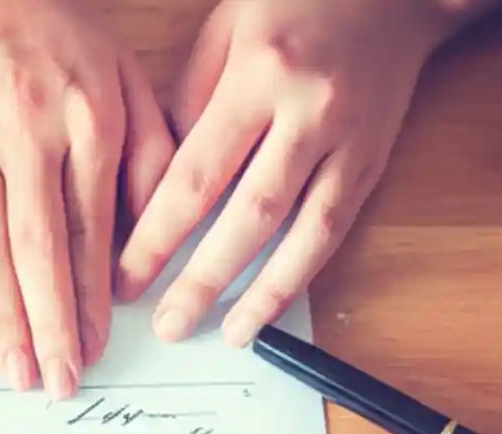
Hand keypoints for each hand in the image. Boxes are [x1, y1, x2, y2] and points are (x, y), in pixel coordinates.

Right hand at [0, 0, 174, 396]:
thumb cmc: (52, 26)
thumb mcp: (125, 76)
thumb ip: (149, 155)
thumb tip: (147, 241)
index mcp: (87, 119)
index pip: (93, 231)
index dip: (94, 298)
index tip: (97, 348)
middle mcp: (28, 134)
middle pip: (40, 249)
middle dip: (51, 324)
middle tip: (58, 382)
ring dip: (1, 313)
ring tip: (14, 367)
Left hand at [116, 0, 451, 346]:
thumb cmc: (291, 3)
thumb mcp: (222, 34)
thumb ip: (187, 107)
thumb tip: (156, 188)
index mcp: (257, 76)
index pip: (195, 175)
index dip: (158, 237)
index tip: (127, 278)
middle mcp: (309, 111)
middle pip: (249, 215)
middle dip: (203, 279)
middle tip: (167, 325)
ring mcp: (349, 139)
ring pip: (304, 232)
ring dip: (264, 294)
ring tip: (229, 334)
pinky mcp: (374, 159)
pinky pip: (336, 227)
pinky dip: (303, 272)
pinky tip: (275, 304)